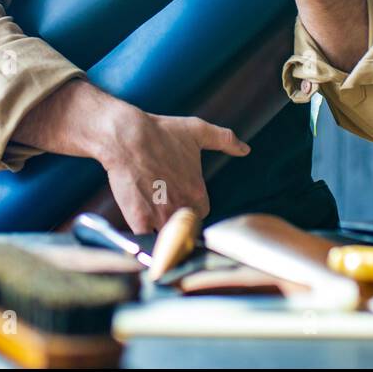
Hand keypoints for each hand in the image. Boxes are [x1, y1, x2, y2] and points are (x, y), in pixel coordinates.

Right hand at [10, 80, 248, 233]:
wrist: (126, 137)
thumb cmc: (160, 132)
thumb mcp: (197, 130)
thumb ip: (224, 140)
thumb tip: (246, 149)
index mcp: (198, 192)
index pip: (200, 213)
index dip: (189, 208)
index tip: (177, 199)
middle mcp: (183, 207)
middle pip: (184, 227)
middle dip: (175, 221)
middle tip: (160, 208)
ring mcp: (161, 216)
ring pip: (166, 237)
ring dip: (161, 233)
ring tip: (149, 220)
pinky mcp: (140, 221)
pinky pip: (146, 241)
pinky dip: (144, 241)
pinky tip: (139, 231)